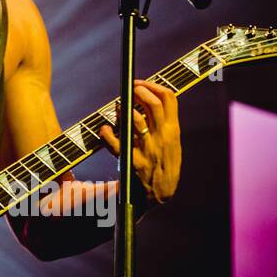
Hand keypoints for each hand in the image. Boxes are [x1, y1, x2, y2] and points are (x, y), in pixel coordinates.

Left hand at [98, 79, 181, 203]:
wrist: (159, 194)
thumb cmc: (162, 163)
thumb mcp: (171, 142)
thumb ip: (164, 122)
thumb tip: (148, 96)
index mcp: (172, 131)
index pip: (169, 98)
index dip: (153, 85)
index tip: (140, 83)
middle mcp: (162, 138)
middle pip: (153, 104)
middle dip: (139, 91)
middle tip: (129, 89)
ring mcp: (148, 150)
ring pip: (135, 120)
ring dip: (123, 109)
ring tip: (118, 107)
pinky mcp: (133, 162)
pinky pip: (116, 144)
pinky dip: (106, 133)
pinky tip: (104, 129)